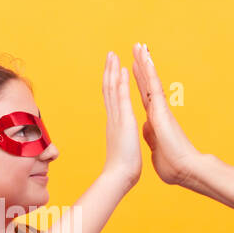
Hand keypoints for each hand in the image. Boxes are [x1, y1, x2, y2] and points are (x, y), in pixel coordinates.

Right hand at [101, 50, 141, 188]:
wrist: (119, 177)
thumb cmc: (122, 169)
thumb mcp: (122, 150)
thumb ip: (120, 142)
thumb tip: (120, 142)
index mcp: (115, 125)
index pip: (112, 100)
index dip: (112, 84)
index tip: (113, 71)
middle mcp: (113, 118)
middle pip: (109, 90)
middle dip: (109, 72)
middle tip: (110, 55)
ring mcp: (117, 118)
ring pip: (113, 89)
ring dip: (113, 71)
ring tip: (113, 55)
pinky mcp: (124, 120)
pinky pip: (122, 97)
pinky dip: (121, 83)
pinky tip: (123, 70)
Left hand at [132, 42, 200, 186]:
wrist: (185, 170)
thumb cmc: (173, 165)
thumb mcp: (156, 148)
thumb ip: (151, 137)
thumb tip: (145, 129)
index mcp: (154, 120)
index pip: (143, 96)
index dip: (138, 82)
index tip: (131, 68)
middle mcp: (157, 110)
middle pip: (147, 84)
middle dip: (141, 66)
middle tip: (136, 48)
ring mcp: (160, 108)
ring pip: (151, 81)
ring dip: (145, 63)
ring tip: (140, 46)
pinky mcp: (162, 110)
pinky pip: (155, 87)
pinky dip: (150, 73)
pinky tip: (146, 59)